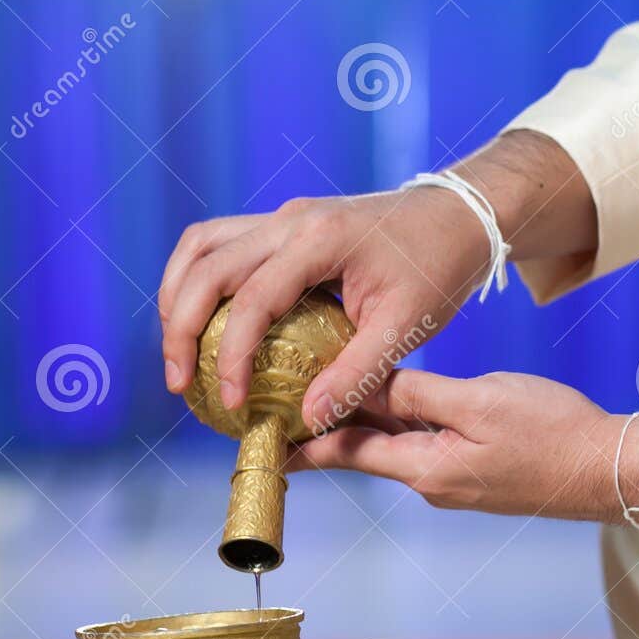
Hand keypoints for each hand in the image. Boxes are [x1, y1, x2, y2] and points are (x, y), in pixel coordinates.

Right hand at [158, 187, 490, 429]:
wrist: (460, 217)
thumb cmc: (439, 269)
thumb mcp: (406, 327)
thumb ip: (356, 374)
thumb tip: (307, 421)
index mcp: (320, 240)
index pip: (252, 300)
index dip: (232, 357)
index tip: (232, 404)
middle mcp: (290, 219)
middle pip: (206, 265)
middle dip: (182, 328)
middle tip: (179, 385)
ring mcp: (283, 216)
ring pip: (201, 246)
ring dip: (179, 297)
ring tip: (178, 353)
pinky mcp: (284, 224)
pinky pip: (222, 244)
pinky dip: (200, 281)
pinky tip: (203, 323)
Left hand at [287, 369, 625, 520]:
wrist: (612, 471)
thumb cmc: (554, 434)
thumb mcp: (480, 401)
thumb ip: (418, 391)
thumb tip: (366, 381)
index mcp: (426, 467)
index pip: (345, 452)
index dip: (298, 443)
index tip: (257, 438)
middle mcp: (432, 481)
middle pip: (363, 448)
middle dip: (320, 428)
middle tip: (273, 407)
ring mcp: (455, 479)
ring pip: (393, 442)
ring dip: (359, 419)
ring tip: (320, 389)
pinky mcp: (476, 470)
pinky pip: (423, 441)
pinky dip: (397, 419)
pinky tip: (391, 395)